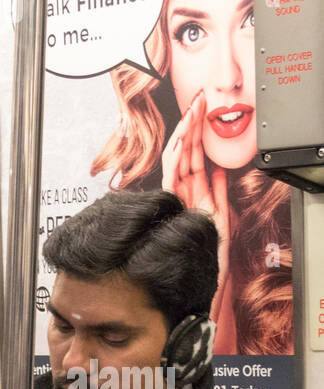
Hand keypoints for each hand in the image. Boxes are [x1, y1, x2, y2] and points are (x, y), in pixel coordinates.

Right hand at [162, 91, 229, 297]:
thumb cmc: (211, 258)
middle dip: (191, 124)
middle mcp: (183, 196)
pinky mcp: (175, 208)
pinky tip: (182, 140)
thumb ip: (220, 193)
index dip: (198, 131)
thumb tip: (220, 170)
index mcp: (195, 196)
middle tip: (197, 98)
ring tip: (192, 111)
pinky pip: (172, 178)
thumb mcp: (223, 219)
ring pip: (176, 161)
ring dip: (184, 134)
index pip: (194, 157)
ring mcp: (178, 201)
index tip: (203, 108)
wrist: (205, 283)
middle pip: (184, 154)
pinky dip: (176, 158)